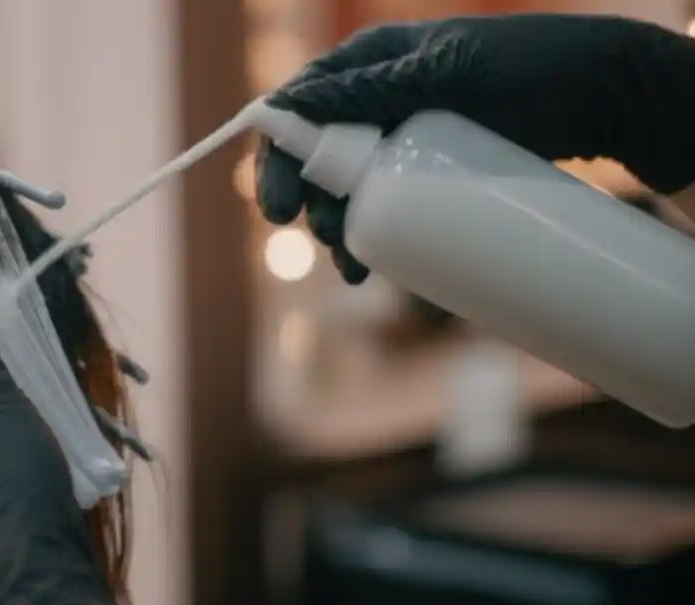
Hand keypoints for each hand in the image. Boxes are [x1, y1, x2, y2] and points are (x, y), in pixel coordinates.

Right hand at [258, 13, 694, 282]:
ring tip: (355, 266)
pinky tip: (370, 268)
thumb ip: (376, 85)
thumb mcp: (450, 71)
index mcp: (368, 63)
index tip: (278, 202)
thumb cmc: (530, 64)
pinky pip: (383, 210)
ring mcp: (400, 141)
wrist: (601, 95)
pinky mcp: (426, 176)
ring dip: (336, 230)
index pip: (298, 106)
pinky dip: (370, 241)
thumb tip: (296, 103)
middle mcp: (374, 101)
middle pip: (313, 157)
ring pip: (344, 191)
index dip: (276, 154)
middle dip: (306, 202)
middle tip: (325, 235)